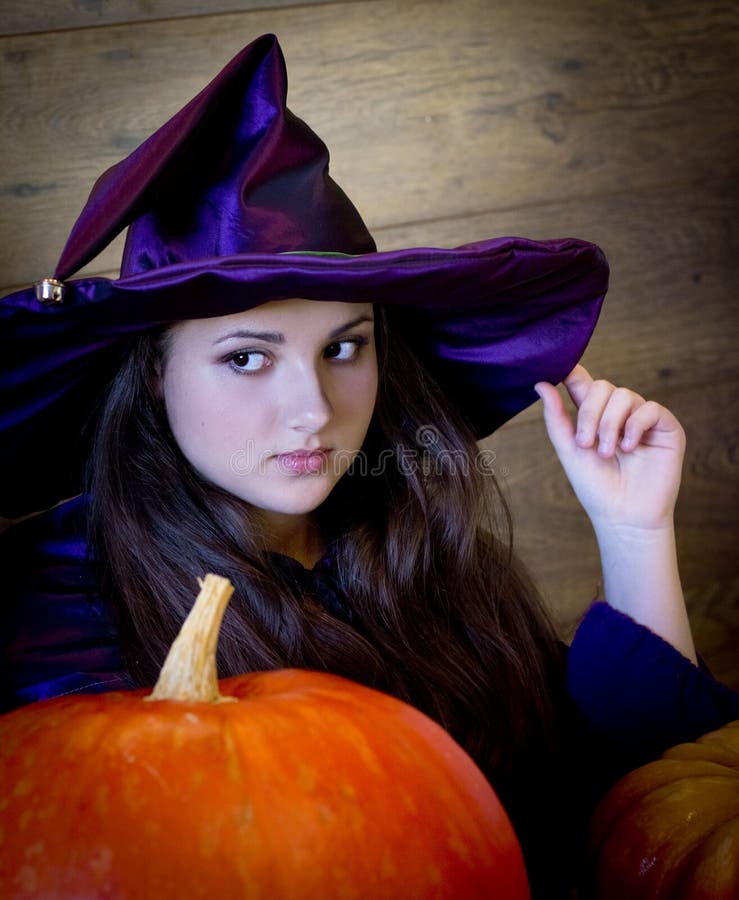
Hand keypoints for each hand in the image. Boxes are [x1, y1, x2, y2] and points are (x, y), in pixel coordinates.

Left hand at [535, 365, 685, 533]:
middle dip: (590, 414)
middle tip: (585, 444)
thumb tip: (540, 384)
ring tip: (607, 453)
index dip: (572, 372)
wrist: (623, 516)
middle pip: (602, 387)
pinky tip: (629, 448)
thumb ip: (556, 417)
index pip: (584, 383)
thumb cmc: (596, 487)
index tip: (559, 370)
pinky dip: (635, 426)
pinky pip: (650, 408)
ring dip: (610, 424)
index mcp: (595, 416)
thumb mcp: (569, 450)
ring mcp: (643, 419)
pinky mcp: (666, 428)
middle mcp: (619, 413)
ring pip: (624, 395)